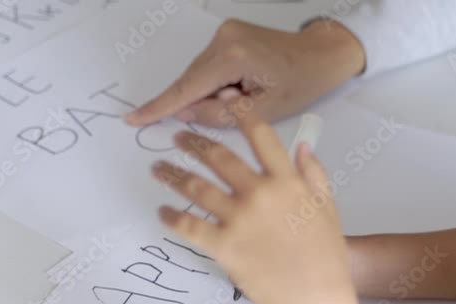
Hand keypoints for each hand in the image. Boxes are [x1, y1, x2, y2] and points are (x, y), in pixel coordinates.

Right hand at [127, 18, 365, 127]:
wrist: (321, 54)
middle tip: (240, 106)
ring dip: (213, 93)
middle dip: (202, 103)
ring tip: (249, 95)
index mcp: (234, 57)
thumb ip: (220, 116)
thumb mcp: (264, 111)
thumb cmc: (302, 84)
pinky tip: (242, 87)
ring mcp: (225, 32)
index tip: (133, 119)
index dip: (160, 107)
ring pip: (200, 75)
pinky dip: (218, 83)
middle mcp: (224, 38)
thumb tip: (185, 112)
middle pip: (193, 81)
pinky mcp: (228, 34)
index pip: (187, 88)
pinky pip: (209, 67)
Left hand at [152, 112, 357, 303]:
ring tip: (158, 169)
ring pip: (196, 187)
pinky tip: (163, 211)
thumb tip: (301, 146)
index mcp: (287, 181)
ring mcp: (238, 219)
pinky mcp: (222, 245)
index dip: (241, 115)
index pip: (260, 137)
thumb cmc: (325, 256)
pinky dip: (171, 217)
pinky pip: (188, 226)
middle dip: (194, 143)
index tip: (226, 103)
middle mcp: (259, 193)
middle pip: (219, 158)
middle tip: (178, 138)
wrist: (312, 299)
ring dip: (173, 175)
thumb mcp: (327, 209)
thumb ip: (314, 175)